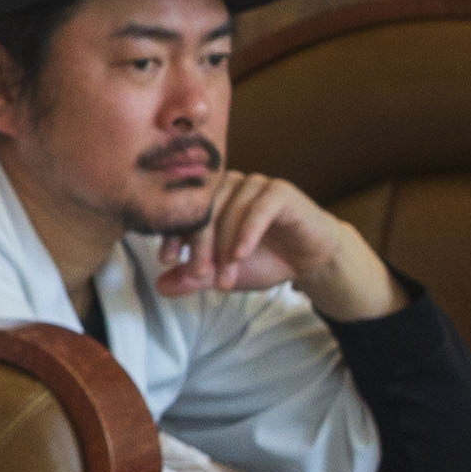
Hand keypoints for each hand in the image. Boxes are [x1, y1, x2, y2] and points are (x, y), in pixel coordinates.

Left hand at [153, 172, 387, 317]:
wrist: (309, 260)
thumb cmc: (264, 259)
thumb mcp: (224, 274)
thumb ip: (194, 277)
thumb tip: (161, 286)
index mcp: (211, 199)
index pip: (183, 210)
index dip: (173, 233)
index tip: (166, 259)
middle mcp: (230, 186)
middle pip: (204, 210)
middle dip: (199, 246)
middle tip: (200, 275)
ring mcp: (255, 185)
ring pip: (230, 211)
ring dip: (225, 247)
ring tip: (226, 278)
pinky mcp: (280, 192)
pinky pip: (259, 208)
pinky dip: (247, 232)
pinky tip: (241, 254)